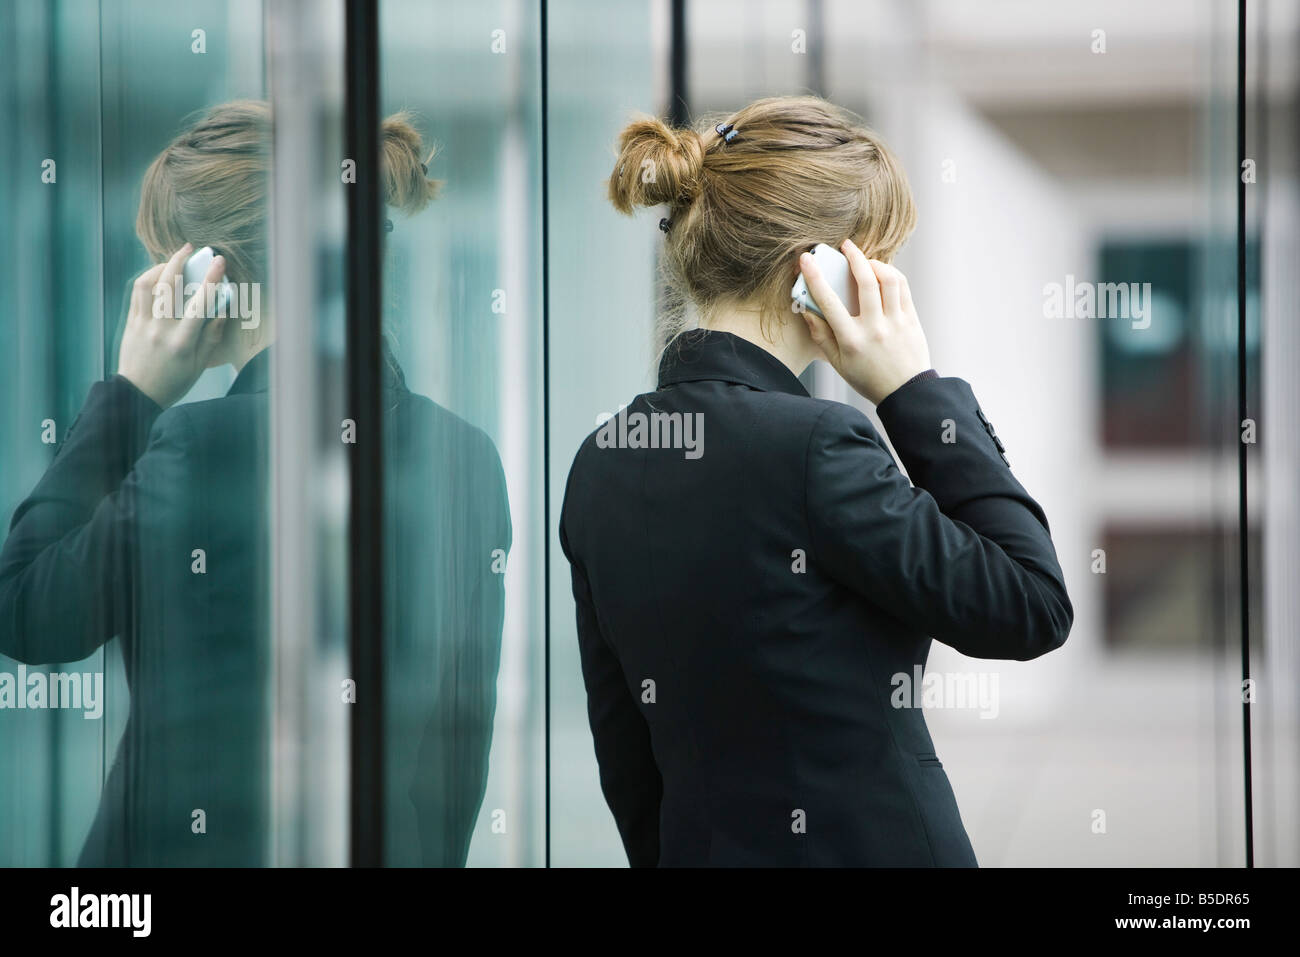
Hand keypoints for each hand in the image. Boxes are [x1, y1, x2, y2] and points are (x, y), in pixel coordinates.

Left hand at [118, 243, 229, 407]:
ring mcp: (142, 324)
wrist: (137, 395)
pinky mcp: (131, 322)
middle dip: (180, 260)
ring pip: (147, 283)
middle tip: (190, 248)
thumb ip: (211, 336)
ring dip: (160, 266)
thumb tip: (222, 309)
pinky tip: (158, 275)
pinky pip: (137, 292)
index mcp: (182, 342)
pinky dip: (148, 278)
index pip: (200, 304)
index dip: (211, 279)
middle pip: (168, 285)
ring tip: (172, 261)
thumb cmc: (174, 382)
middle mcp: (161, 329)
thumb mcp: (200, 365)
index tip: (219, 261)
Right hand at [797, 240, 931, 405]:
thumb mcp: (837, 363)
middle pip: (864, 282)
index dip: (815, 277)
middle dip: (853, 257)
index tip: (807, 259)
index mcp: (851, 340)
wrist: (905, 392)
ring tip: (865, 260)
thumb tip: (807, 311)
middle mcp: (874, 328)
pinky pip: (902, 287)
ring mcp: (895, 322)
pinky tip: (881, 272)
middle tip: (845, 246)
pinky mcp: (911, 319)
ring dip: (874, 263)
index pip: (828, 303)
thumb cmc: (868, 378)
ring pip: (888, 279)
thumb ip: (821, 336)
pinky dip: (890, 273)